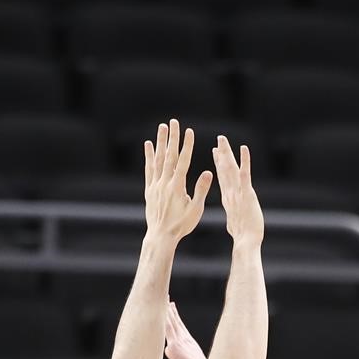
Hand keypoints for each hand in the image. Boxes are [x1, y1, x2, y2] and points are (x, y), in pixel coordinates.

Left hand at [143, 119, 212, 241]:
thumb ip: (201, 189)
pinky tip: (149, 144)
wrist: (161, 236)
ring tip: (162, 127)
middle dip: (172, 137)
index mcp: (177, 187)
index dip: (187, 145)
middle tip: (174, 122)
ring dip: (161, 142)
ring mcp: (155, 185)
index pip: (183, 161)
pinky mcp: (149, 189)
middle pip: (169, 156)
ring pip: (158, 159)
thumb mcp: (195, 209)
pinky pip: (149, 169)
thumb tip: (209, 172)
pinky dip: (149, 156)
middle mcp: (164, 183)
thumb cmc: (181, 225)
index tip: (189, 132)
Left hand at [163, 302, 208, 358]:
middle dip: (170, 310)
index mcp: (189, 343)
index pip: (180, 326)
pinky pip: (165, 329)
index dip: (175, 316)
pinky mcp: (174, 346)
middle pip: (175, 321)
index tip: (171, 306)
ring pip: (170, 322)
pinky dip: (163, 319)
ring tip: (162, 299)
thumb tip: (168, 350)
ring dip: (166, 311)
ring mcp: (179, 342)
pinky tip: (159, 311)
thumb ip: (176, 356)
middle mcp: (185, 340)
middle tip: (165, 297)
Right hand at [210, 135, 261, 243]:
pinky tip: (243, 149)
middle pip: (224, 169)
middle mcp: (230, 192)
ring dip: (227, 153)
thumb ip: (233, 217)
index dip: (219, 164)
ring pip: (230, 168)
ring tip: (223, 139)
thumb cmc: (243, 236)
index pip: (222, 177)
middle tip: (219, 140)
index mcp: (228, 198)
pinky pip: (245, 174)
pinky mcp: (247, 193)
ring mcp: (238, 192)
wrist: (246, 241)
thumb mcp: (234, 224)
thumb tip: (231, 221)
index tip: (216, 152)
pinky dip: (244, 160)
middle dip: (221, 153)